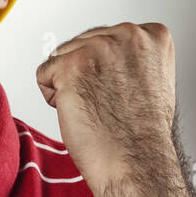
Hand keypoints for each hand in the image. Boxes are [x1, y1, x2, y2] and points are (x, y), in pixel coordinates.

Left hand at [36, 22, 175, 196]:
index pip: (106, 38)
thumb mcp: (152, 80)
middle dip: (86, 76)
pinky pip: (44, 74)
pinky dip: (53, 98)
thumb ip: (131, 58)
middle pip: (81, 45)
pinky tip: (80, 111)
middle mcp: (128, 34)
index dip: (106, 71)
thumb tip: (106, 55)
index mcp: (152, 35)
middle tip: (108, 105)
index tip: (122, 93)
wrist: (135, 162)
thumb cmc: (141, 134)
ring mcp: (99, 47)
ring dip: (69, 86)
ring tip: (97, 108)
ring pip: (61, 58)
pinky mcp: (72, 65)